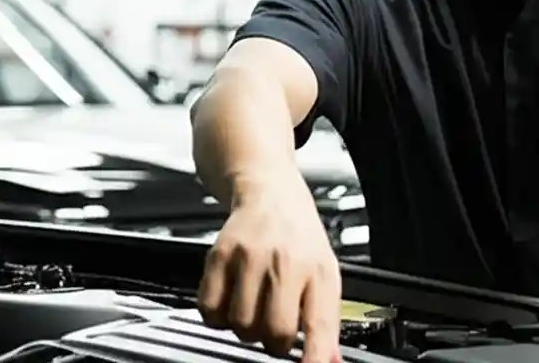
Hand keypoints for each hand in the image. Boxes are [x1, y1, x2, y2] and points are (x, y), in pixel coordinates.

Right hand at [197, 172, 342, 361]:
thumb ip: (326, 320)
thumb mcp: (325, 273)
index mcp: (319, 269)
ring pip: (241, 326)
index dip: (314, 357)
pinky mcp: (219, 256)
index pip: (319, 323)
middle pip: (274, 332)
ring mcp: (250, 258)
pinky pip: (210, 311)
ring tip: (256, 308)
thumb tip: (328, 361)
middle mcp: (286, 262)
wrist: (270, 193)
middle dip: (275, 342)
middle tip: (277, 327)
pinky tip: (233, 301)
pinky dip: (218, 317)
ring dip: (247, 329)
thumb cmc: (300, 238)